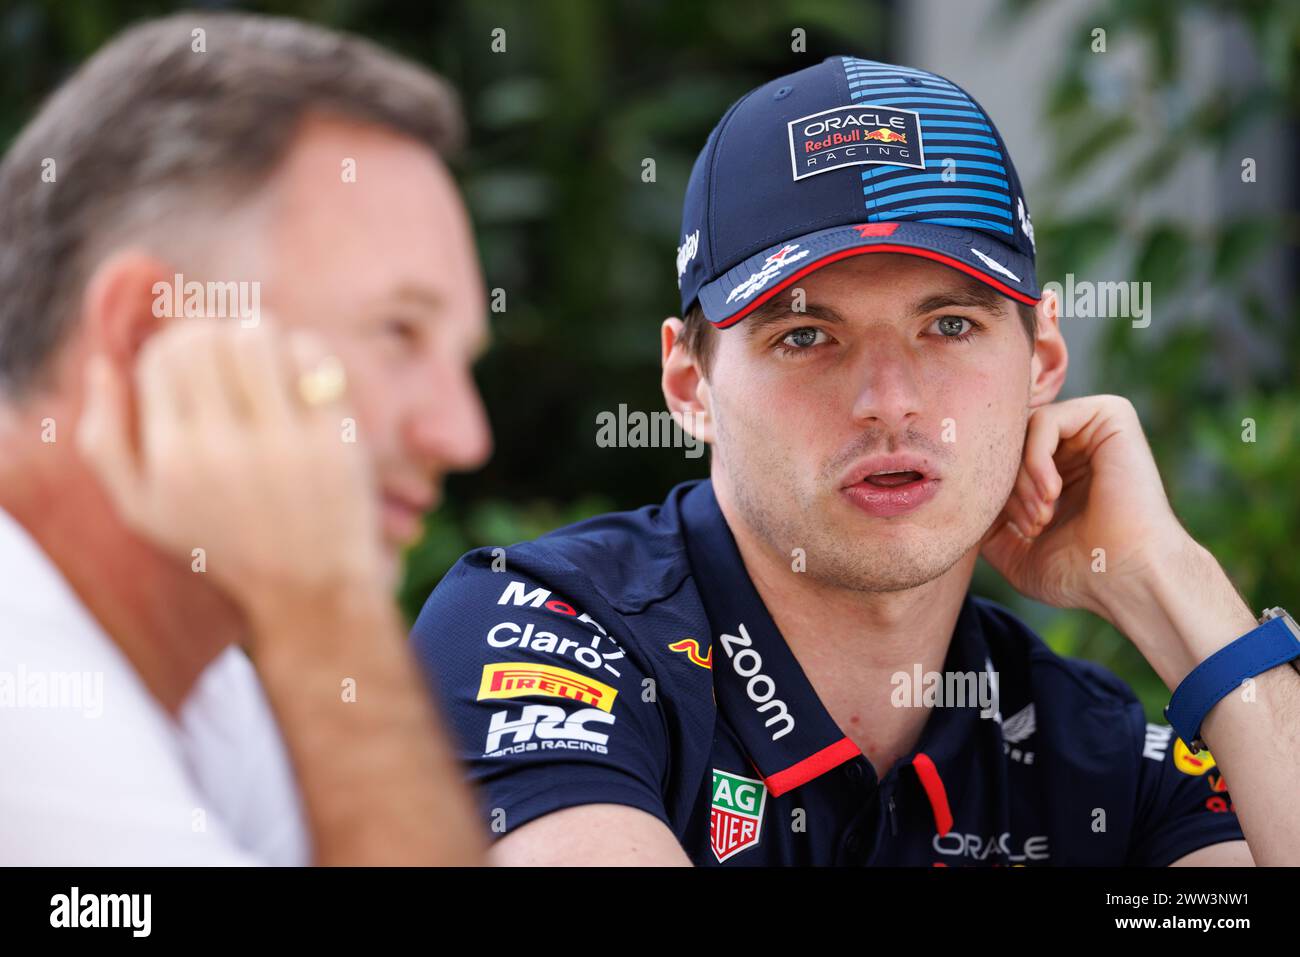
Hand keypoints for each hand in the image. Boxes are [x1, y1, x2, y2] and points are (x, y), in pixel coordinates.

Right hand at [77, 318, 386, 629]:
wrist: (309, 588)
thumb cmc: (221, 541)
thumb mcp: (144, 509)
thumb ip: (105, 439)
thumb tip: (102, 365)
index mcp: (174, 460)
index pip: (163, 356)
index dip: (174, 345)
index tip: (192, 364)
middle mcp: (226, 449)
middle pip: (207, 337)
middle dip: (214, 334)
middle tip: (227, 358)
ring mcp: (286, 443)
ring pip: (259, 336)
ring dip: (259, 335)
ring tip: (261, 360)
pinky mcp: (335, 439)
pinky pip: (314, 359)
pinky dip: (303, 352)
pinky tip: (297, 377)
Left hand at [979, 394, 1187, 619]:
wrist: (1129, 578)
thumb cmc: (1080, 574)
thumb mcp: (1015, 553)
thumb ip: (987, 525)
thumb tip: (957, 502)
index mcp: (1061, 471)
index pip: (1001, 459)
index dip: (996, 494)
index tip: (1019, 532)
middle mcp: (1078, 444)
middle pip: (1009, 443)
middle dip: (1008, 487)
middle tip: (1031, 526)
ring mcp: (1094, 428)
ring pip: (1023, 432)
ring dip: (1021, 477)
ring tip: (1042, 516)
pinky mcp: (1111, 415)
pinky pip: (1045, 420)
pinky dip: (1035, 459)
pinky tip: (1052, 494)